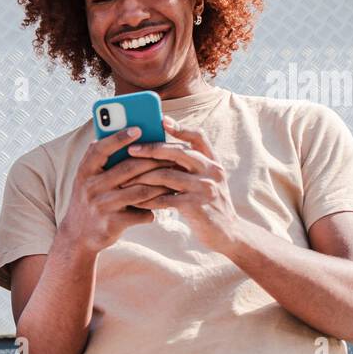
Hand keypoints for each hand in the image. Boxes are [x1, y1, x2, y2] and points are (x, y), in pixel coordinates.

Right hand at [59, 126, 177, 252]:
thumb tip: (128, 136)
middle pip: (128, 169)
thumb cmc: (90, 199)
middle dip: (154, 161)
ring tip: (173, 180)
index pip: (101, 149)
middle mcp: (91, 187)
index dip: (119, 138)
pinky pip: (141, 213)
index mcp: (85, 172)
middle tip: (172, 156)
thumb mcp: (87, 178)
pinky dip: (154, 210)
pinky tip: (162, 205)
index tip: (138, 129)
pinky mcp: (113, 223)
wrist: (78, 236)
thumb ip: (101, 160)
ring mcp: (102, 206)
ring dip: (160, 186)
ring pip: (140, 192)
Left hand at [120, 116, 242, 251]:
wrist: (227, 233)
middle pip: (178, 152)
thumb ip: (191, 167)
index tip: (161, 120)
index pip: (198, 137)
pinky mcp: (195, 206)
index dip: (180, 128)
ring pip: (166, 175)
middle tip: (130, 150)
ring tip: (125, 178)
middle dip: (151, 149)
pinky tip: (134, 200)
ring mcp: (205, 188)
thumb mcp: (207, 181)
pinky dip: (147, 199)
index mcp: (213, 162)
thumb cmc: (209, 205)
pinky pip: (164, 199)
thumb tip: (159, 152)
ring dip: (142, 177)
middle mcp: (211, 171)